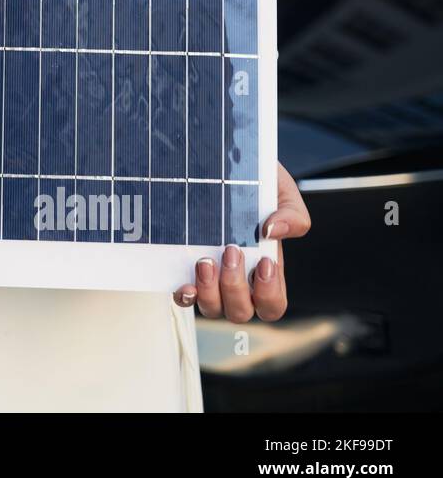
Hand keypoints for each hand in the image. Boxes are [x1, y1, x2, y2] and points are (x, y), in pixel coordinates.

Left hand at [173, 162, 310, 321]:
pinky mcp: (186, 270)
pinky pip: (185, 298)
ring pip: (213, 309)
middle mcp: (238, 281)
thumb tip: (272, 231)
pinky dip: (185, 296)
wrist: (225, 164)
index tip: (265, 262)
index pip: (272, 305)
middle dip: (236, 287)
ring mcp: (211, 279)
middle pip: (241, 312)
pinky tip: (186, 282)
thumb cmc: (257, 185)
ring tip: (205, 260)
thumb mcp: (283, 194)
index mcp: (265, 271)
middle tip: (231, 251)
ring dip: (210, 291)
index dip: (269, 293)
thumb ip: (293, 215)